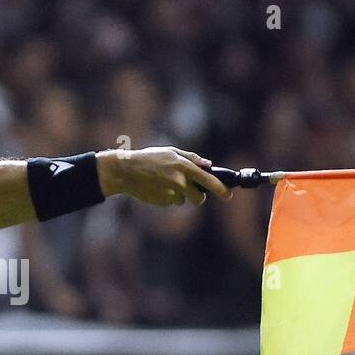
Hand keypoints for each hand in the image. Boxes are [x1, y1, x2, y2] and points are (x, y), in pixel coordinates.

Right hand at [97, 146, 231, 206]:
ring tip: (164, 184)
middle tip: (188, 190)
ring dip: (178, 196)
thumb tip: (208, 164)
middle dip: (196, 196)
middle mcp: (179, 181)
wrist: (126, 171)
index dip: (220, 189)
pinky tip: (156, 188)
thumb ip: (191, 158)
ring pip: (183, 201)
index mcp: (183, 166)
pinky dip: (166, 198)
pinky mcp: (161, 202)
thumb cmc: (149, 159)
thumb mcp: (171, 152)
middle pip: (198, 198)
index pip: (208, 180)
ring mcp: (170, 193)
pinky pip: (170, 203)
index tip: (228, 195)